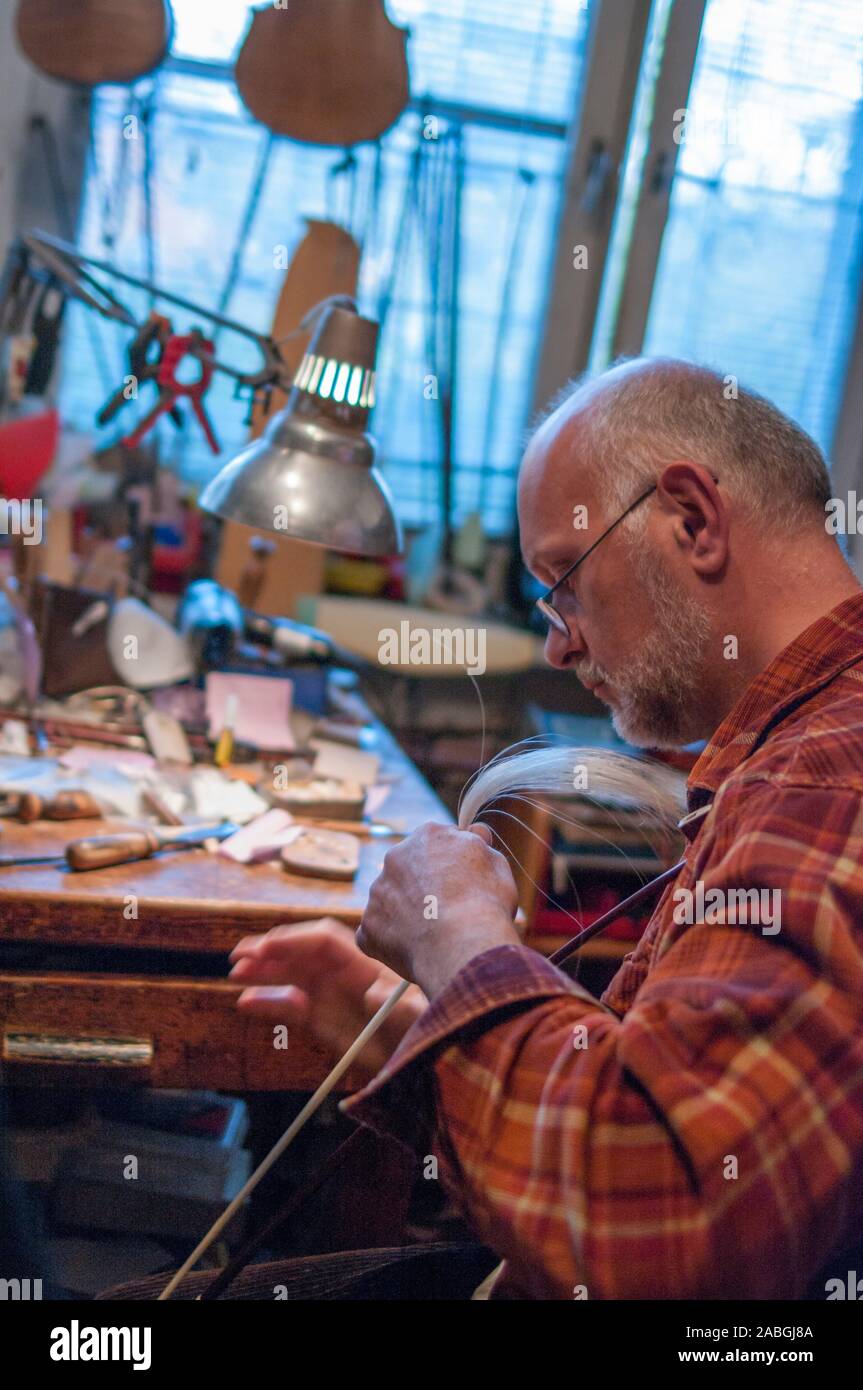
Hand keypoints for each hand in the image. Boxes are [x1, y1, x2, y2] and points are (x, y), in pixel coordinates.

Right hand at [229, 916, 426, 1082]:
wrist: (423, 1062)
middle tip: (240, 955)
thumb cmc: (425, 1031)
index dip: (295, 939)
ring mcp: (331, 996)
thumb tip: (377, 992)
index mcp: (364, 966)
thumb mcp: (418, 1017)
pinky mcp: (323, 1020)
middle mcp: (343, 975)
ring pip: (290, 975)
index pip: (324, 941)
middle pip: (301, 953)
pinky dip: (268, 1002)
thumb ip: (401, 1005)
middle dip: (271, 950)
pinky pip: (290, 1005)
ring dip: (263, 972)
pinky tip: (247, 1003)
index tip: (268, 947)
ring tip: (236, 973)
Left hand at [356, 821, 519, 996]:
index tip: (464, 884)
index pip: (438, 844)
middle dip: (425, 886)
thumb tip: (475, 831)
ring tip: (434, 933)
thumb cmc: (484, 902)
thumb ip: (479, 842)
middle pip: (410, 869)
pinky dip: (394, 941)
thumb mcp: (496, 862)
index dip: (453, 865)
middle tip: (449, 910)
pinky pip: (379, 933)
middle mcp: (395, 857)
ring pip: (393, 900)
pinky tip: (417, 950)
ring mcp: (377, 892)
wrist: (462, 944)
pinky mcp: (368, 926)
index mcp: (428, 835)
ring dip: (408, 912)